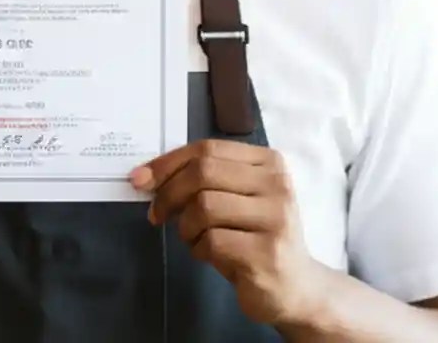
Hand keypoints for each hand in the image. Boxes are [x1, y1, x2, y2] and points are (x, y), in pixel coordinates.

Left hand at [131, 139, 325, 328]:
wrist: (296, 287)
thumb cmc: (255, 238)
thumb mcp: (236, 200)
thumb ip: (204, 181)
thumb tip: (147, 176)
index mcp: (269, 163)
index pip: (208, 149)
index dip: (168, 162)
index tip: (141, 178)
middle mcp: (277, 185)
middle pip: (203, 172)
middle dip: (169, 193)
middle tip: (156, 214)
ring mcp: (275, 219)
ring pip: (204, 206)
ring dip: (186, 227)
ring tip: (195, 239)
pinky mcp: (266, 253)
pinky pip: (211, 241)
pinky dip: (198, 249)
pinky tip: (209, 255)